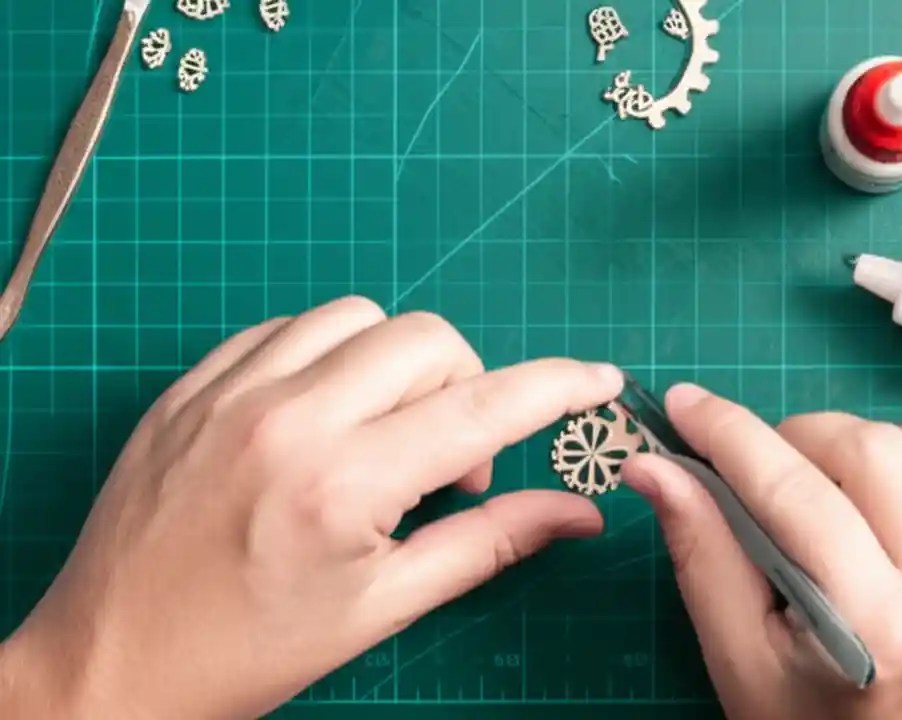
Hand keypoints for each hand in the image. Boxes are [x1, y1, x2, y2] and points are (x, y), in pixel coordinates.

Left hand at [0, 297, 622, 718]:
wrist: (110, 665)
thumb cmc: (249, 652)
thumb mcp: (381, 607)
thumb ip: (488, 543)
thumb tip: (580, 513)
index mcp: (343, 485)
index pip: (483, 408)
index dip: (556, 387)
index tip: (596, 379)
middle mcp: (287, 418)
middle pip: (426, 340)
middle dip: (466, 386)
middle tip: (447, 464)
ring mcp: (229, 392)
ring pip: (356, 317)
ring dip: (395, 364)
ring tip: (379, 434)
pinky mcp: (189, 385)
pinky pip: (283, 328)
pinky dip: (325, 358)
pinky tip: (319, 417)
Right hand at [622, 384, 901, 719]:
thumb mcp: (740, 662)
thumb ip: (702, 555)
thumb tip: (653, 466)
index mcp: (879, 628)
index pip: (796, 494)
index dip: (731, 436)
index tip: (685, 404)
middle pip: (873, 449)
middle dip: (798, 438)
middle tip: (757, 470)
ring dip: (860, 447)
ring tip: (820, 490)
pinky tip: (876, 513)